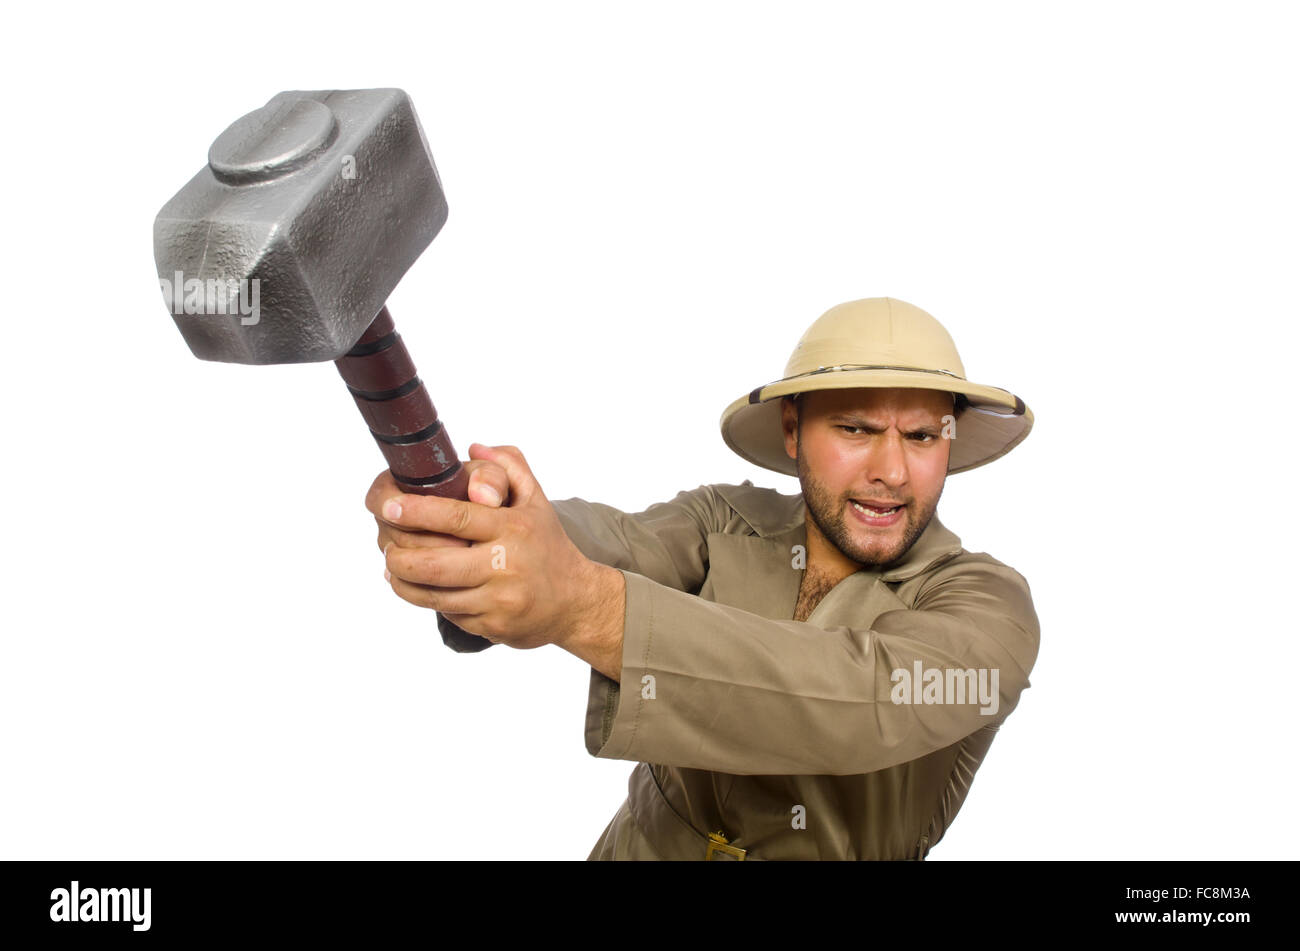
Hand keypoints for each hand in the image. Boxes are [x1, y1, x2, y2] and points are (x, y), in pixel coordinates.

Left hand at [365, 444, 624, 675]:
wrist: (577, 602)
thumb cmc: (548, 546)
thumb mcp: (536, 500)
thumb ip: (509, 467)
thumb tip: (474, 449)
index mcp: (513, 527)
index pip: (457, 517)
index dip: (418, 512)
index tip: (390, 507)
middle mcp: (507, 563)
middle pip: (436, 564)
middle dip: (400, 556)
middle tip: (385, 546)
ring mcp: (500, 599)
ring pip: (436, 595)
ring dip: (405, 583)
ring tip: (392, 570)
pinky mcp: (495, 626)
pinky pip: (451, 614)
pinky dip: (431, 601)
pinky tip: (422, 590)